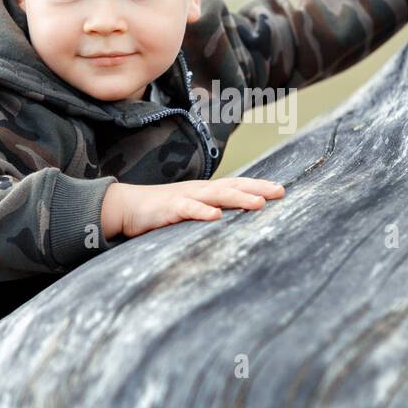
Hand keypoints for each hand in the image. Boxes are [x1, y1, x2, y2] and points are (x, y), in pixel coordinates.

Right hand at [101, 177, 285, 239]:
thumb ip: (210, 213)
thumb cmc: (162, 210)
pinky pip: (187, 209)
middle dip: (257, 188)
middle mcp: (199, 190)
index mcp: (206, 191)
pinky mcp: (169, 208)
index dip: (258, 186)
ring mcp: (185, 197)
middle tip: (280, 192)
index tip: (281, 190)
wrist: (127, 206)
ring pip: (215, 195)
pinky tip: (215, 216)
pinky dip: (201, 211)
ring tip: (258, 203)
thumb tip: (232, 223)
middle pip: (233, 186)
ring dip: (238, 198)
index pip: (237, 185)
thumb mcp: (190, 210)